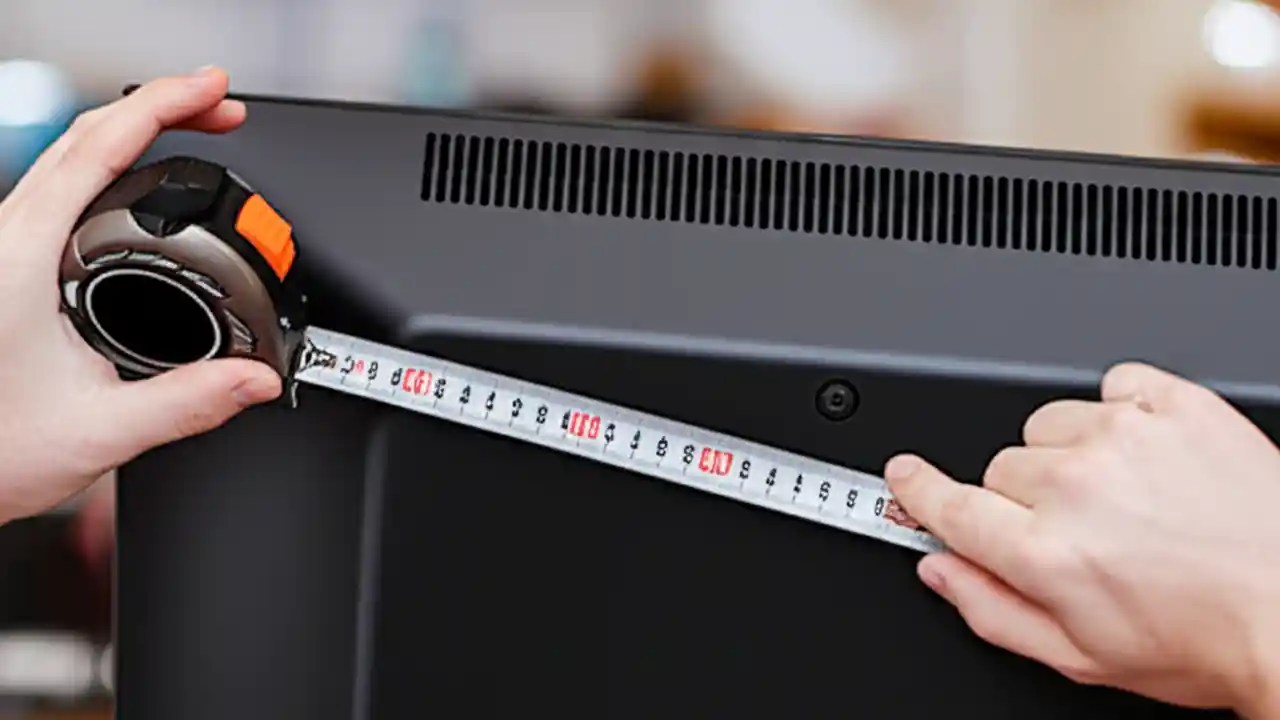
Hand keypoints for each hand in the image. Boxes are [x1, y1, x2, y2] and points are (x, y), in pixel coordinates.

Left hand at [0, 68, 280, 524]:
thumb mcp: (100, 430)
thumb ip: (188, 403)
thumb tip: (254, 378)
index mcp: (21, 255)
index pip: (102, 149)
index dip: (165, 105)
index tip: (213, 90)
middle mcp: (5, 238)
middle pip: (88, 136)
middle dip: (162, 107)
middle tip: (221, 107)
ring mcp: (1, 247)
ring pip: (69, 157)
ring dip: (134, 134)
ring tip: (192, 135)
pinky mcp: (5, 264)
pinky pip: (59, 190)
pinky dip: (109, 168)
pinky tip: (140, 192)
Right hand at [885, 362, 1279, 718]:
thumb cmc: (1207, 637)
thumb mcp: (1082, 657)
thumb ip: (991, 610)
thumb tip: (941, 570)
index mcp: (1043, 551)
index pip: (949, 504)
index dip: (918, 488)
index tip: (908, 475)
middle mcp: (1074, 485)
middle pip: (1000, 467)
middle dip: (1025, 497)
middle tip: (1079, 529)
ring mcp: (1123, 436)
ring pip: (1049, 425)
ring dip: (1069, 454)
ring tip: (1123, 495)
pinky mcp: (1172, 404)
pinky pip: (1112, 385)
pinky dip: (1121, 414)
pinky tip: (1149, 457)